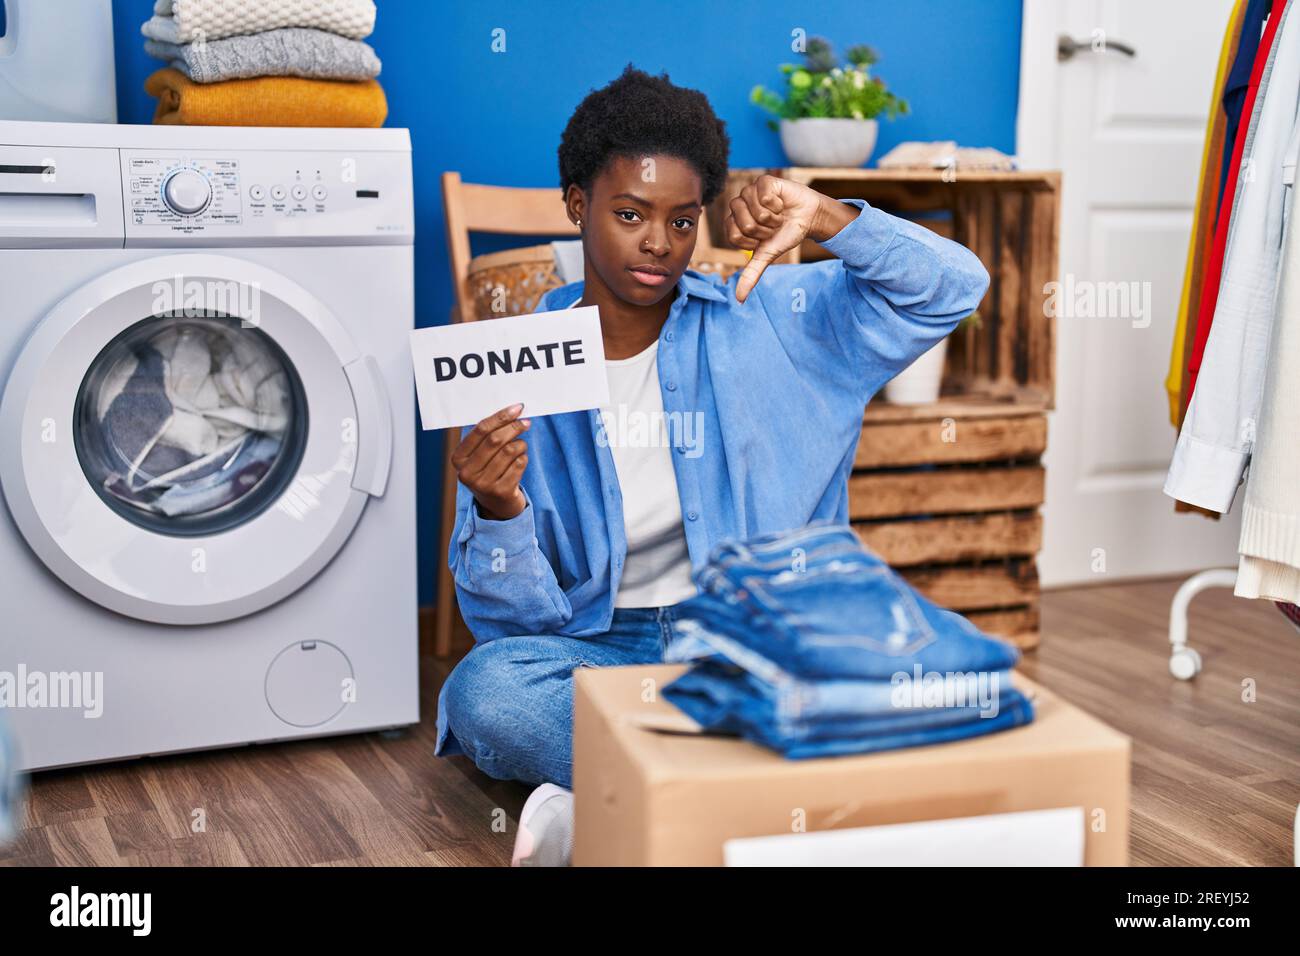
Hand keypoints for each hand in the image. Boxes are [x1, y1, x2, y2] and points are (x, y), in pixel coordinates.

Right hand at [452, 403, 530, 520]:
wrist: (497, 505)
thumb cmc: (489, 471)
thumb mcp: (480, 456)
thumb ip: (488, 436)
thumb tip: (512, 412)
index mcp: (458, 459)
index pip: (480, 430)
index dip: (500, 417)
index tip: (517, 408)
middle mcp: (467, 473)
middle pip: (495, 440)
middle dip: (513, 427)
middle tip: (526, 422)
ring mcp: (483, 484)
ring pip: (509, 451)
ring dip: (520, 444)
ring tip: (520, 446)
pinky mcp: (501, 492)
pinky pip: (519, 464)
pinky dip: (523, 457)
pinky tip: (520, 460)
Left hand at [724, 174, 857, 302]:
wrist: (808, 218)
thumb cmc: (785, 234)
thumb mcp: (767, 255)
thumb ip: (751, 274)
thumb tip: (740, 299)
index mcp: (734, 222)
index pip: (734, 236)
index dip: (753, 240)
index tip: (764, 237)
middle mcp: (738, 205)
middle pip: (744, 224)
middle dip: (764, 230)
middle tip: (773, 226)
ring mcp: (749, 191)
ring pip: (755, 210)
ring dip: (772, 218)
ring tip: (778, 214)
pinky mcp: (763, 181)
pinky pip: (764, 196)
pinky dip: (777, 204)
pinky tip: (781, 202)